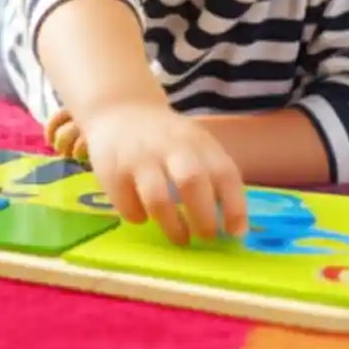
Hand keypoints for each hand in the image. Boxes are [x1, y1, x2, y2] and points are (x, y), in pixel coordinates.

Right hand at [72, 104, 248, 244]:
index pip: (224, 173)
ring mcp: (140, 158)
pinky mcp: (113, 172)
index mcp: (199, 141)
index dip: (234, 206)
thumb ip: (212, 173)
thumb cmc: (166, 138)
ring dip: (174, 226)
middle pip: (192, 182)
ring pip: (159, 199)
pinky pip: (130, 207)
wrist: (119, 109)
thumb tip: (234, 224)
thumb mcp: (195, 143)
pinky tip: (144, 216)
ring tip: (180, 238)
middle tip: (207, 238)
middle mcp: (171, 146)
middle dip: (204, 218)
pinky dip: (140, 218)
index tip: (236, 233)